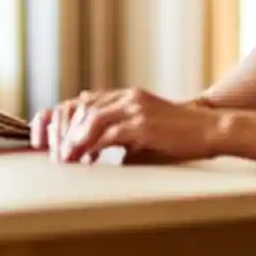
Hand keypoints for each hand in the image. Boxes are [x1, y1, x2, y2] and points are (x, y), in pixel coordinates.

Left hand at [30, 88, 222, 163]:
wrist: (208, 130)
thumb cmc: (175, 136)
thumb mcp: (140, 132)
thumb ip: (115, 134)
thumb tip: (87, 149)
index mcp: (124, 96)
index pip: (81, 101)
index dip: (60, 118)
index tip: (47, 140)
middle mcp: (126, 97)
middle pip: (80, 107)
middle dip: (61, 130)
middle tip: (52, 153)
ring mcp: (134, 107)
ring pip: (90, 117)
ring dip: (72, 139)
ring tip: (63, 159)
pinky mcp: (143, 122)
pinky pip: (109, 132)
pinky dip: (92, 145)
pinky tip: (84, 159)